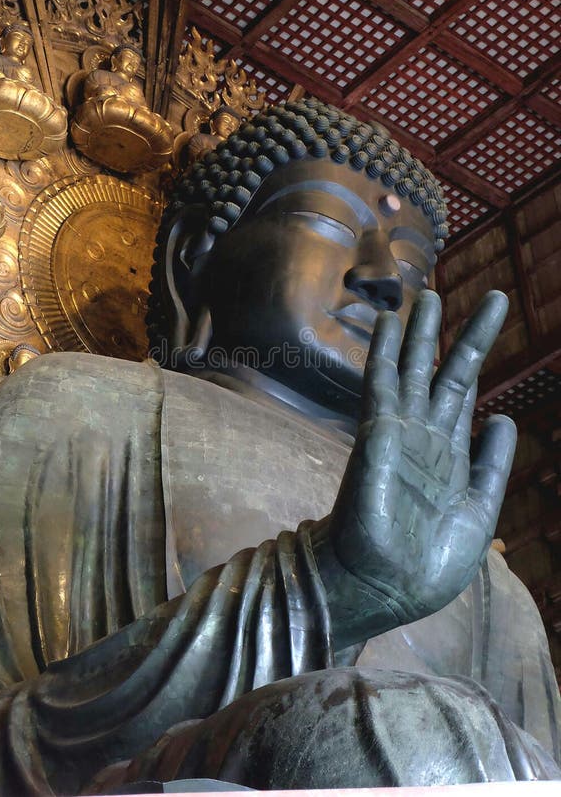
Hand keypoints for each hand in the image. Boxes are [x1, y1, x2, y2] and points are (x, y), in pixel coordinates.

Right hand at [312, 290, 516, 648]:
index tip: (485, 318)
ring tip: (425, 295)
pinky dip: (387, 353)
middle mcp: (425, 436)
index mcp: (450, 454)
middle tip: (451, 293)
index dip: (472, 355)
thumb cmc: (431, 561)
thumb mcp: (480, 512)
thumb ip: (493, 465)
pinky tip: (391, 323)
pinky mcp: (378, 435)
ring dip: (419, 332)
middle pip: (440, 372)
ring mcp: (400, 433)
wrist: (389, 588)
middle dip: (448, 333)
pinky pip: (383, 385)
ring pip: (412, 370)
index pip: (463, 392)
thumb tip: (502, 417)